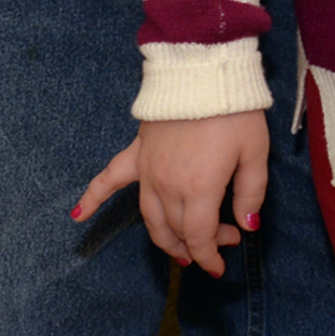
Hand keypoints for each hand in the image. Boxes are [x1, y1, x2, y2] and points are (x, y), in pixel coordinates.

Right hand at [73, 112, 269, 275]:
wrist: (204, 70)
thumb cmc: (235, 111)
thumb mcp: (256, 151)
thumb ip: (252, 192)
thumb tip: (247, 227)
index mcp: (198, 188)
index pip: (198, 236)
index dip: (210, 254)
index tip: (221, 264)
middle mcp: (167, 186)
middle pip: (177, 228)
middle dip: (199, 243)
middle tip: (223, 241)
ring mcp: (148, 171)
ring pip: (150, 217)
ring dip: (163, 237)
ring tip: (179, 250)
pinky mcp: (138, 152)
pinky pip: (110, 178)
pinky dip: (93, 197)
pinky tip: (78, 214)